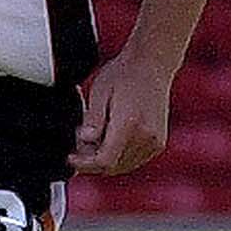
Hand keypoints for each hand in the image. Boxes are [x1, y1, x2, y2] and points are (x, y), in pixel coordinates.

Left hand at [71, 48, 174, 175]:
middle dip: (93, 162)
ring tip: (96, 140)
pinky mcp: (159, 142)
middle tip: (80, 146)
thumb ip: (92, 121)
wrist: (153, 63)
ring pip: (124, 166)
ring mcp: (155, 142)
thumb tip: (85, 141)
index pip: (104, 161)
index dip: (84, 164)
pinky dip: (121, 157)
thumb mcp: (99, 92)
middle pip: (113, 167)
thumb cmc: (126, 73)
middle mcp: (146, 137)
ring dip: (107, 160)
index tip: (71, 158)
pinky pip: (135, 160)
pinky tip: (112, 140)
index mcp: (130, 125)